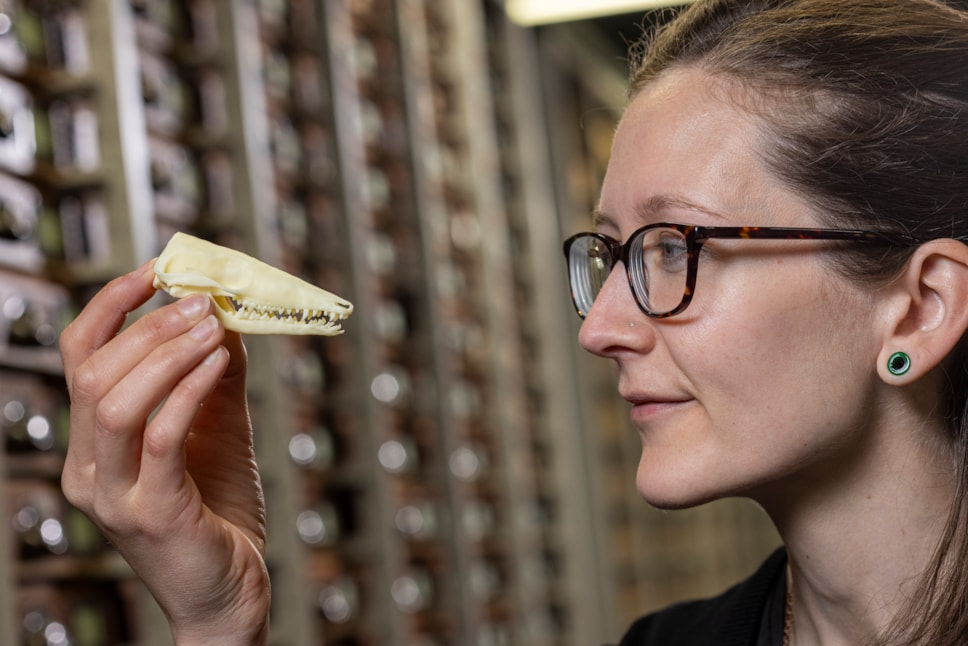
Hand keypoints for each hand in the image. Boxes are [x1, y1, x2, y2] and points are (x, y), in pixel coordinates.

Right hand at [60, 261, 269, 644]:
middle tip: (199, 300)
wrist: (229, 592)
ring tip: (212, 326)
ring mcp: (113, 496)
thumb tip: (223, 314)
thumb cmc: (218, 509)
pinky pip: (162, 436)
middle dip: (149, 326)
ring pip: (116, 401)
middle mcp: (88, 469)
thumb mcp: (216, 430)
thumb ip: (213, 377)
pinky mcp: (152, 514)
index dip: (110, 307)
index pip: (79, 359)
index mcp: (93, 445)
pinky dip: (190, 389)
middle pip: (92, 373)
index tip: (154, 269)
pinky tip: (221, 363)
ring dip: (167, 352)